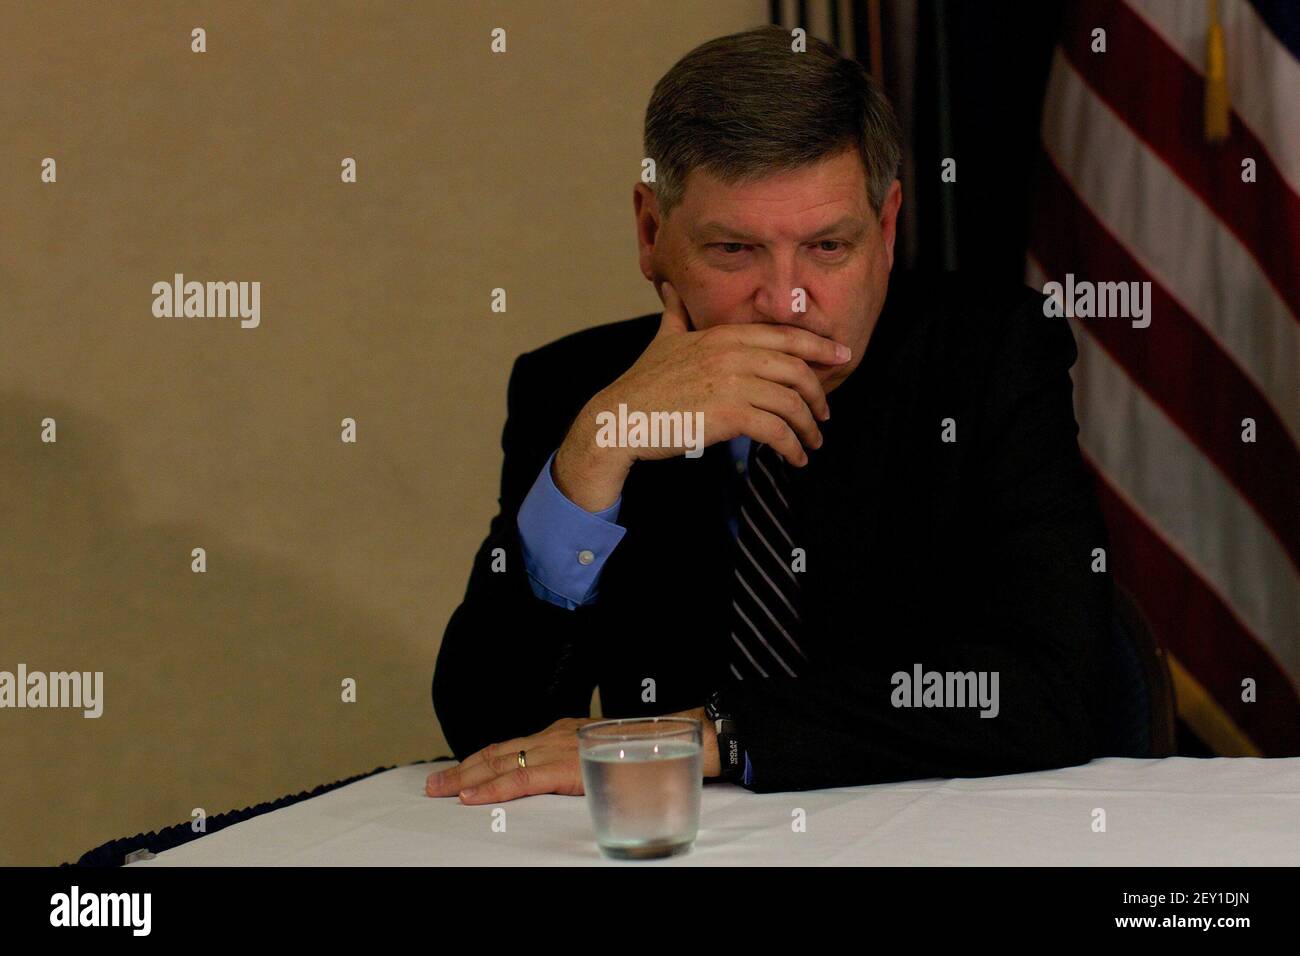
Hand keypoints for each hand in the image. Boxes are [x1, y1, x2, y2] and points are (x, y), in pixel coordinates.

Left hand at [425, 707, 717, 803]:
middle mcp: (555, 735)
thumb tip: (566, 779)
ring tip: (440, 789)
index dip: (481, 759)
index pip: (512, 745)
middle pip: (498, 751)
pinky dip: (492, 787)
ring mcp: (557, 748)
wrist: (671, 741)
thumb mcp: (601, 755)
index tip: (457, 771)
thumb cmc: (642, 753)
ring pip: (500, 763)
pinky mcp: (563, 766)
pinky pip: (520, 777)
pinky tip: (471, 795)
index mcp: (563, 732)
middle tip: (433, 783)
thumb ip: (579, 764)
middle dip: (462, 768)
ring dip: (466, 777)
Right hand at [552, 280, 851, 509]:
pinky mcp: (729, 416)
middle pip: (796, 370)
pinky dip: (792, 447)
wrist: (621, 417)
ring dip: (808, 428)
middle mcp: (733, 354)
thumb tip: (671, 287)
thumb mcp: (663, 339)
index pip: (785, 336)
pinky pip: (776, 431)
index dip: (819, 346)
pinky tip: (796, 457)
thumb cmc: (643, 383)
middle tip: (824, 414)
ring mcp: (732, 384)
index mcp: (724, 335)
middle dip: (818, 394)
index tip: (841, 355)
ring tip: (811, 443)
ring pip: (790, 404)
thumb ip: (676, 313)